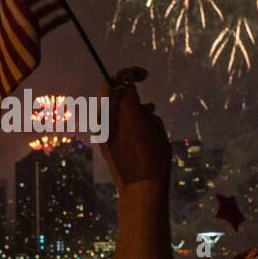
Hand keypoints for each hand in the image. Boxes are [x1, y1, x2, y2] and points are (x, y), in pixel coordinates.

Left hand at [99, 67, 170, 189]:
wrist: (140, 186)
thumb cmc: (155, 156)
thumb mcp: (156, 128)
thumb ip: (145, 112)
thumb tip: (141, 108)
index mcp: (123, 109)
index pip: (123, 80)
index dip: (133, 73)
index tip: (144, 76)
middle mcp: (107, 117)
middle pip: (108, 88)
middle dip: (122, 83)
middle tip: (137, 84)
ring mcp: (101, 129)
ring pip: (106, 104)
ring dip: (122, 101)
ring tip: (146, 109)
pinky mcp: (101, 141)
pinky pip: (107, 119)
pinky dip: (119, 115)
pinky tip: (137, 124)